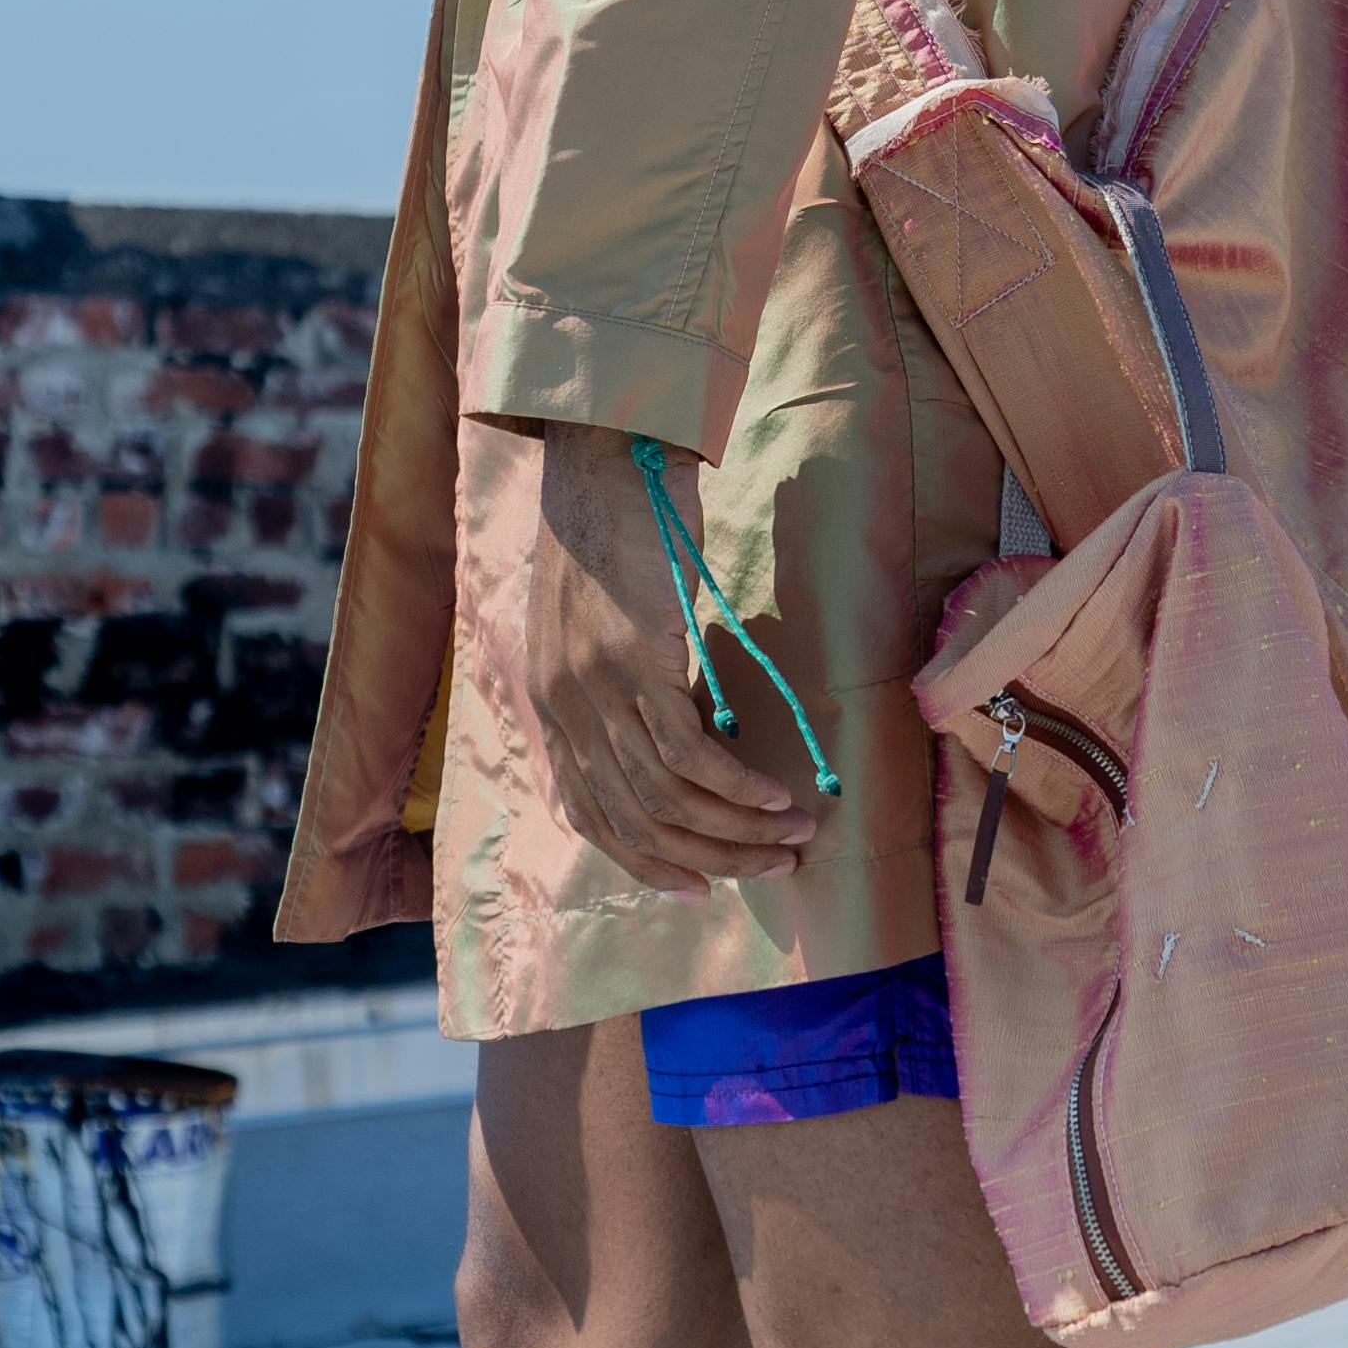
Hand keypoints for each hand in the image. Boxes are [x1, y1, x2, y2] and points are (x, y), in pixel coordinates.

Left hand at [522, 428, 821, 892]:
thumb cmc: (616, 536)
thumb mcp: (598, 627)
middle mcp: (566, 711)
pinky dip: (738, 787)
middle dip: (713, 858)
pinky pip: (691, 754)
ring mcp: (597, 691)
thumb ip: (619, 684)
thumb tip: (681, 729)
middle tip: (772, 867)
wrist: (603, 461)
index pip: (593, 817)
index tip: (700, 885)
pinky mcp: (636, 664)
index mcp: (553, 709)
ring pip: (667, 799)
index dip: (648, 863)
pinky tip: (777, 796)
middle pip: (639, 821)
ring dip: (738, 831)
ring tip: (794, 837)